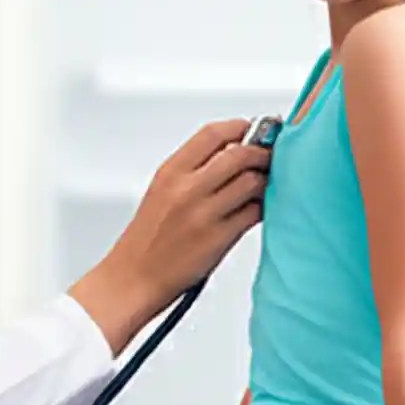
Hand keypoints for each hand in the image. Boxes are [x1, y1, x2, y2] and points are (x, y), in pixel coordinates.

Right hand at [71, 119, 269, 354]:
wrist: (134, 277)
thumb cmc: (148, 239)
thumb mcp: (162, 191)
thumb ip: (193, 169)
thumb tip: (233, 150)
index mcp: (170, 172)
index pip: (213, 133)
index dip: (241, 127)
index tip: (255, 129)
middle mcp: (187, 188)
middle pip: (240, 153)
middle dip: (263, 151)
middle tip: (270, 156)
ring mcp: (204, 213)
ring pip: (253, 181)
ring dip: (266, 180)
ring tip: (265, 184)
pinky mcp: (219, 238)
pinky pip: (255, 212)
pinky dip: (264, 207)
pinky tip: (259, 208)